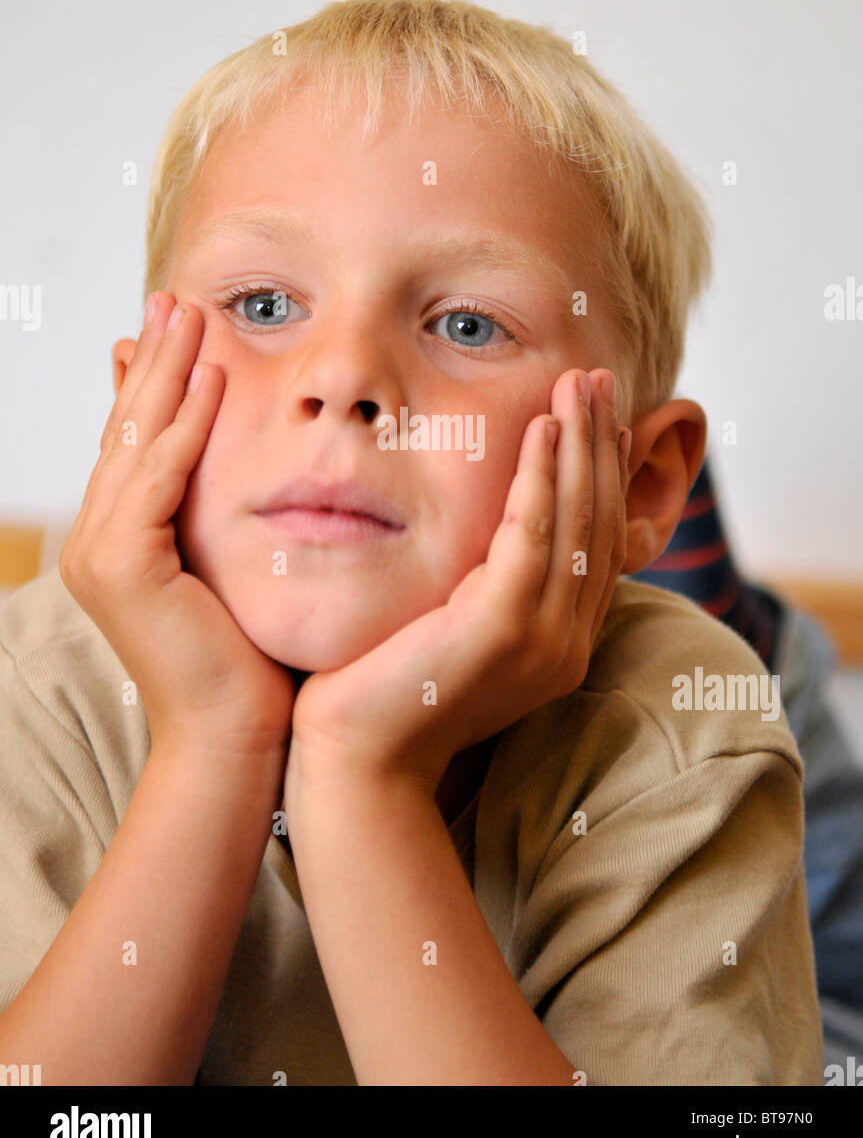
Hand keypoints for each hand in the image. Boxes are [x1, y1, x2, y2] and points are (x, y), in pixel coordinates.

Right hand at [59, 292, 295, 757]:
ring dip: (167, 371)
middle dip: (155, 359)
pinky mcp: (121, 564)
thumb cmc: (246, 658)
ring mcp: (98, 551)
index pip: (133, 442)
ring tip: (190, 312)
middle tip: (175, 297)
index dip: (153, 380)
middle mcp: (94, 540)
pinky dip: (184, 424)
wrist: (234, 737)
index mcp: (117, 539)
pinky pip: (158, 476)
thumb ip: (222, 511)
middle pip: (126, 428)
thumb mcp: (231, 566)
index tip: (177, 325)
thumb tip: (253, 464)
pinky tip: (211, 377)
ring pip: (136, 440)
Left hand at [285, 367, 628, 800]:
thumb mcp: (448, 625)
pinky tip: (543, 429)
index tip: (597, 415)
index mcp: (560, 642)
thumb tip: (485, 529)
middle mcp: (568, 642)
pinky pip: (536, 535)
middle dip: (603, 445)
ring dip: (582, 445)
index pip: (598, 543)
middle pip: (601, 523)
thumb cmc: (384, 688)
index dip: (602, 474)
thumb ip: (482, 583)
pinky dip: (543, 477)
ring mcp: (545, 639)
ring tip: (581, 384)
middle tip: (602, 379)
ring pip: (579, 522)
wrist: (355, 759)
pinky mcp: (506, 629)